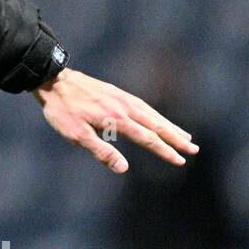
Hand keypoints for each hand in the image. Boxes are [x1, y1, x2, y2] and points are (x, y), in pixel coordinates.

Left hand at [31, 68, 198, 174]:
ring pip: (152, 114)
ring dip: (169, 126)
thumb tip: (124, 168)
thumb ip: (101, 151)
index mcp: (117, 119)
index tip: (180, 161)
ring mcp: (122, 98)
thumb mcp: (76, 135)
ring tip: (185, 136)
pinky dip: (156, 114)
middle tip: (194, 149)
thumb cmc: (62, 110)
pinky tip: (158, 119)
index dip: (165, 151)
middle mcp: (124, 107)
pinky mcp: (117, 93)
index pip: (147, 139)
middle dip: (176, 138)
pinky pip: (143, 105)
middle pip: (156, 125)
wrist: (54, 80)